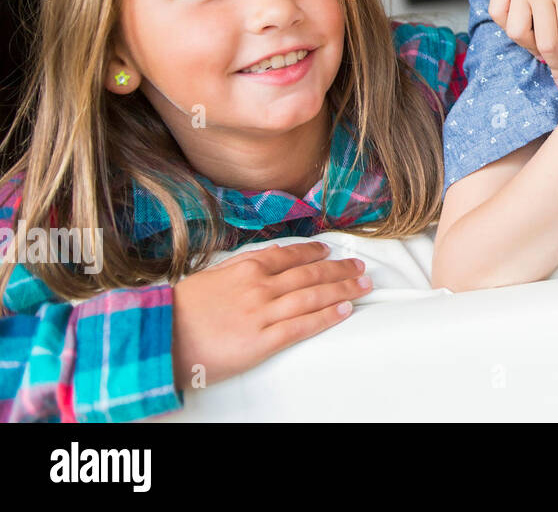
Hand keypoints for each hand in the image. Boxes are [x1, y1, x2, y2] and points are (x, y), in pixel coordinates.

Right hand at [170, 241, 371, 391]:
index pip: (290, 255)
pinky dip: (327, 316)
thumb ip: (242, 266)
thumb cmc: (179, 310)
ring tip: (363, 286)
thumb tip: (269, 255)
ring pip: (313, 297)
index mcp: (246, 268)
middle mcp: (259, 287)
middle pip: (309, 274)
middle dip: (339, 270)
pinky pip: (302, 326)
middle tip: (360, 268)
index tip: (331, 250)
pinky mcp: (262, 341)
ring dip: (342, 289)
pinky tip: (345, 310)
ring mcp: (262, 313)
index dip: (315, 253)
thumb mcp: (210, 277)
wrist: (158, 339)